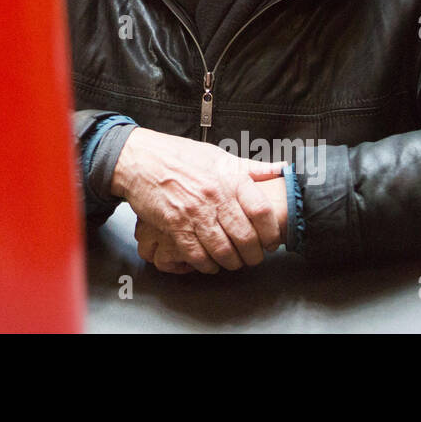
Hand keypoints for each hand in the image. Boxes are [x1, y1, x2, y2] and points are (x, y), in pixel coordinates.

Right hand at [111, 127, 285, 272]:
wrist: (140, 159)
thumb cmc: (178, 156)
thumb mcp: (219, 157)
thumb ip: (251, 168)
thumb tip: (280, 169)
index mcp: (228, 178)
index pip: (261, 210)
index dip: (271, 231)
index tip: (271, 240)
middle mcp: (214, 196)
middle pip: (245, 236)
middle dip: (253, 254)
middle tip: (254, 257)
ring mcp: (194, 212)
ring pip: (222, 250)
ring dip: (232, 262)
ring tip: (234, 262)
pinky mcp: (174, 225)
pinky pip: (196, 254)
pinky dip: (206, 264)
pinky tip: (210, 263)